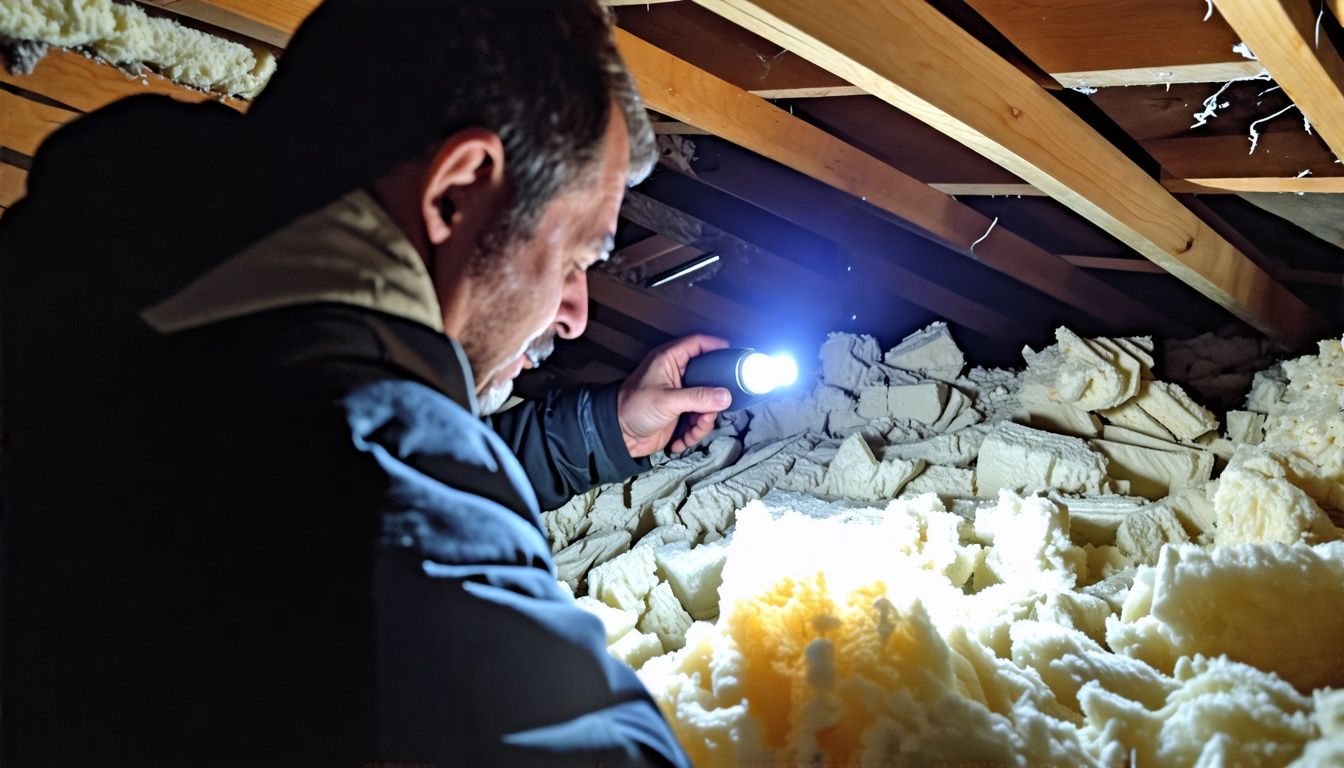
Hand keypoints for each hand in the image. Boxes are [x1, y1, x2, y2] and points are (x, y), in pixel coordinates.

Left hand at [617, 335, 732, 457]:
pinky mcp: (680, 414)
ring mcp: (680, 395)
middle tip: (707, 413)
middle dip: (712, 400)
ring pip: (707, 404)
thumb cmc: (634, 408)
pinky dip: (693, 433)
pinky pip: (698, 421)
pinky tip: (680, 440)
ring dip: (703, 422)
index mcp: (670, 360)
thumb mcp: (667, 400)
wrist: (620, 437)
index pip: (698, 344)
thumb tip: (725, 396)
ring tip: (691, 432)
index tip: (733, 356)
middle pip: (710, 379)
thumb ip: (698, 397)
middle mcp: (677, 375)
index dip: (717, 346)